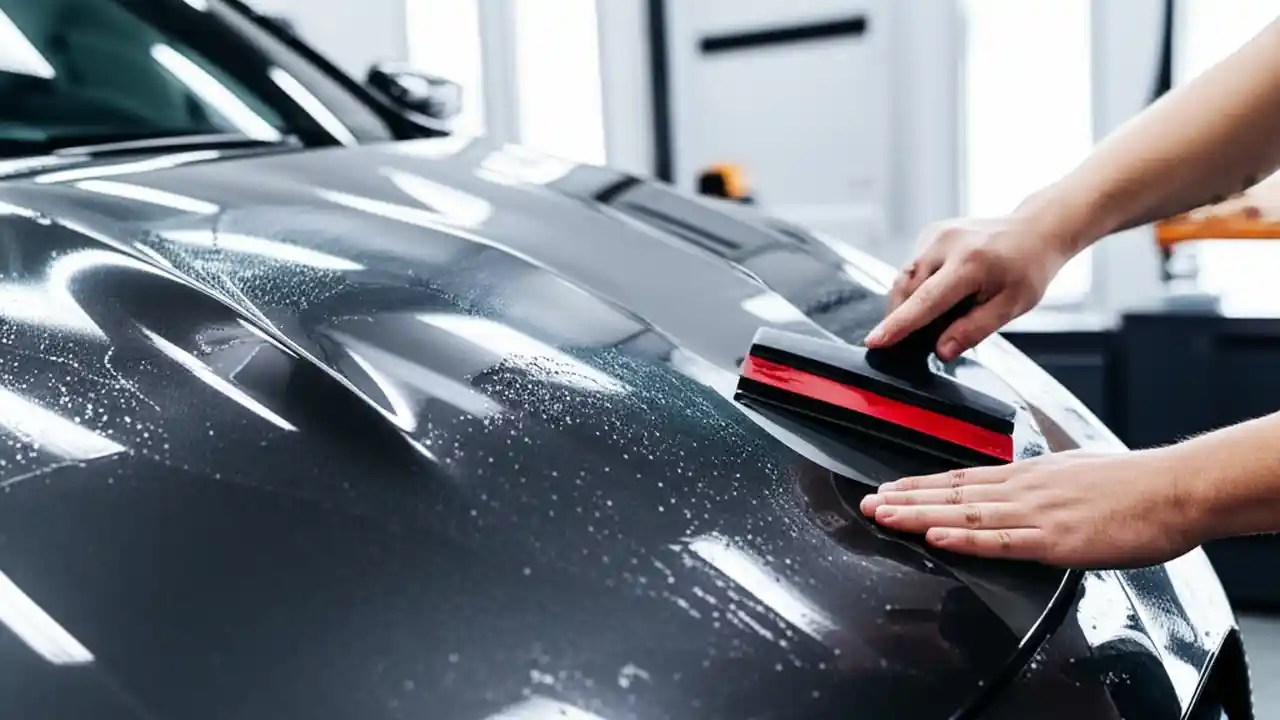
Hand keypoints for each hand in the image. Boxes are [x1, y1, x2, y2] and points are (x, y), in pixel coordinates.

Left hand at [858, 450, 1206, 568]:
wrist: (1173, 489)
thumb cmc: (1132, 484)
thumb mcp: (1073, 472)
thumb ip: (1041, 483)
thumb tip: (1020, 486)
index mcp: (1027, 475)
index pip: (961, 479)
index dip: (920, 486)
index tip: (888, 489)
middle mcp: (1023, 489)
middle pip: (952, 494)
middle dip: (905, 499)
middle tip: (867, 502)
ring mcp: (1036, 513)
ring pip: (966, 514)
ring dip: (920, 514)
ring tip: (884, 514)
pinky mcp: (1055, 538)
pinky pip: (1001, 539)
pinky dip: (966, 538)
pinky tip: (937, 536)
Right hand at [864, 213, 1076, 360]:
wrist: (1036, 230)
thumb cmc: (1028, 270)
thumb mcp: (1011, 306)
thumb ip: (974, 329)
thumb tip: (940, 350)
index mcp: (970, 263)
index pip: (926, 301)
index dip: (899, 325)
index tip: (875, 341)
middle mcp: (947, 243)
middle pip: (908, 288)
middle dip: (902, 317)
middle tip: (914, 342)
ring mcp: (936, 233)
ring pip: (905, 277)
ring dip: (908, 303)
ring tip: (930, 318)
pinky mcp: (930, 232)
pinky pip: (912, 266)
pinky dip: (916, 287)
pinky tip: (936, 294)